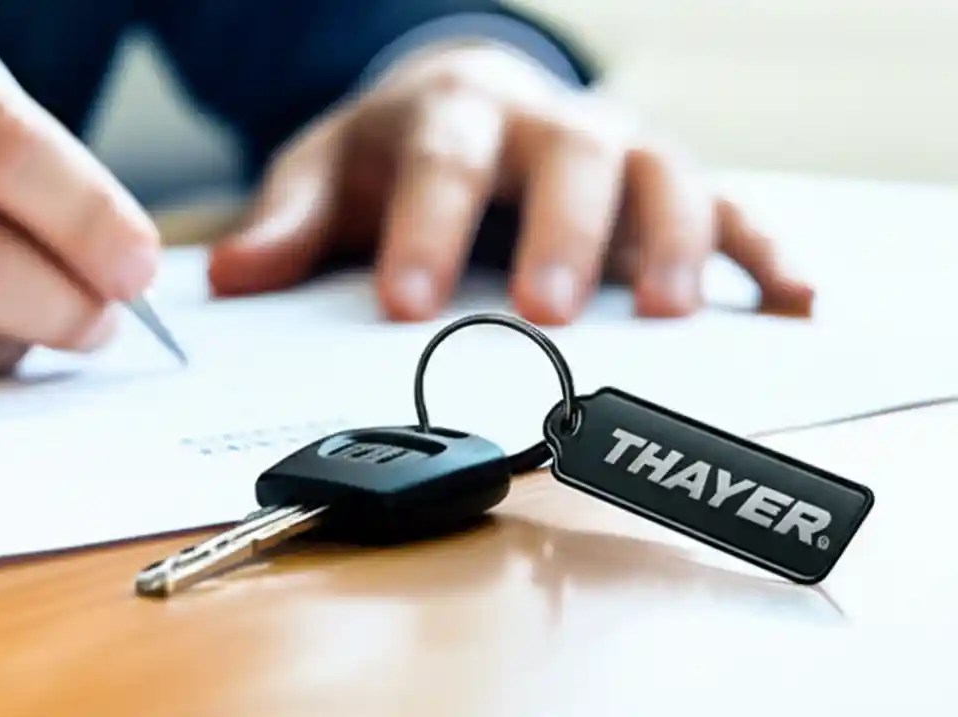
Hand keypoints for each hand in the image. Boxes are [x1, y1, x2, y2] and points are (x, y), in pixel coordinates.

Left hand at [207, 42, 812, 322]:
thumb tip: (227, 279)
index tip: (405, 304)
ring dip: (672, 239)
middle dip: (561, 233)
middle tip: (546, 310)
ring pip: (662, 176)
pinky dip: (762, 248)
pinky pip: (731, 206)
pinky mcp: (663, 185)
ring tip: (668, 313)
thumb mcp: (326, 175)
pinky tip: (791, 297)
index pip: (442, 163)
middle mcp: (546, 125)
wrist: (464, 103)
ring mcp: (616, 151)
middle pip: (569, 160)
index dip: (425, 230)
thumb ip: (287, 225)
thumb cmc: (394, 152)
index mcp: (453, 115)